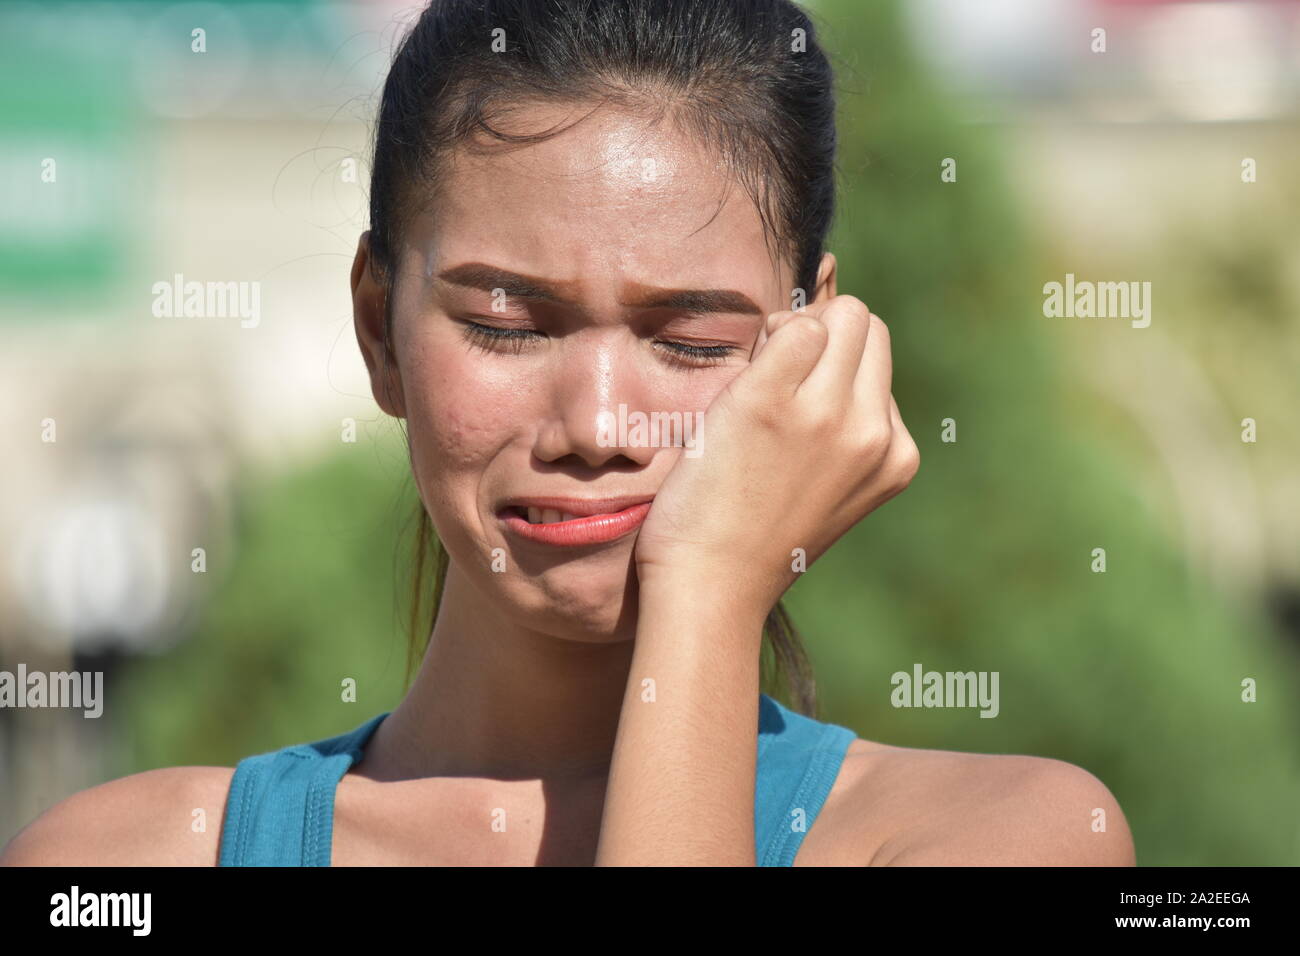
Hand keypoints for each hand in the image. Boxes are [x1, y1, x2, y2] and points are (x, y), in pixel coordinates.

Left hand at [633, 295, 919, 612]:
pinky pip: (792, 326)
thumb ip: (843, 425)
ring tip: (760, 385)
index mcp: (894, 454)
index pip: (878, 359)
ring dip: (794, 330)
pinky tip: (741, 384)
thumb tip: (826, 339)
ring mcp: (826, 416)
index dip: (834, 360)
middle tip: (777, 380)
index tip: (797, 396)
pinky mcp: (769, 404)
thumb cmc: (751, 534)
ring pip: (839, 315)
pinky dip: (767, 337)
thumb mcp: (827, 484)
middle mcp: (872, 432)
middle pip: (867, 326)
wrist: (711, 587)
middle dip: (823, 333)